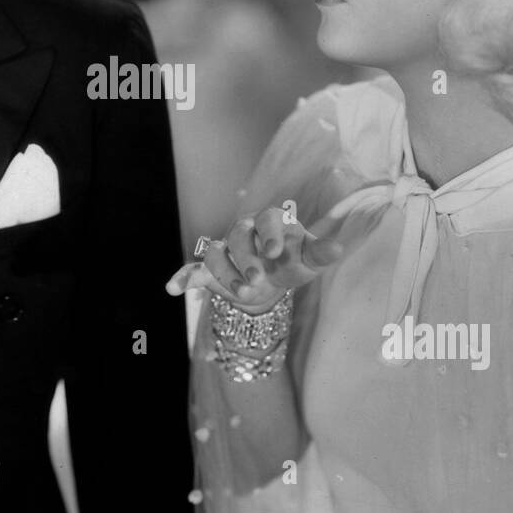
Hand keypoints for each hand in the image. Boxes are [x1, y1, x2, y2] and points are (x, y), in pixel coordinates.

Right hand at [166, 206, 346, 309]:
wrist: (273, 279)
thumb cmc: (293, 262)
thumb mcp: (309, 261)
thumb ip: (321, 253)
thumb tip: (339, 248)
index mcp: (270, 222)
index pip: (267, 219)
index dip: (269, 234)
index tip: (274, 252)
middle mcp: (244, 231)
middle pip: (238, 236)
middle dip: (246, 259)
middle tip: (257, 281)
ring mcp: (225, 250)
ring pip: (216, 254)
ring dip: (225, 273)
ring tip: (242, 293)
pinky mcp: (210, 270)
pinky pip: (194, 269)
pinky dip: (183, 277)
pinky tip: (173, 288)